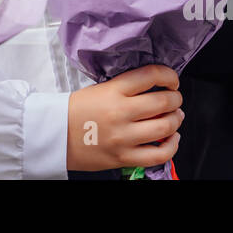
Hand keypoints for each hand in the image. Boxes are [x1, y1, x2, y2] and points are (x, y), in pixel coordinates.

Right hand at [66, 64, 182, 170]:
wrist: (56, 135)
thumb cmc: (75, 111)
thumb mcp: (99, 89)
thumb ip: (126, 87)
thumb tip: (155, 88)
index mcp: (113, 91)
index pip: (151, 75)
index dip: (169, 76)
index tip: (172, 80)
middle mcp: (120, 112)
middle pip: (164, 102)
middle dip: (176, 99)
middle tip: (175, 99)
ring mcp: (123, 137)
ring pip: (165, 127)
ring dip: (176, 119)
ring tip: (174, 116)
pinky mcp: (123, 157)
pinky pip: (158, 154)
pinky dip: (172, 146)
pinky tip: (172, 138)